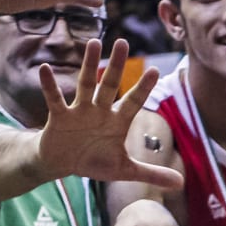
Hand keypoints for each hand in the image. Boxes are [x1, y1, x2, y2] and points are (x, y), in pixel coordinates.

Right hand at [35, 40, 182, 192]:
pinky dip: (50, 85)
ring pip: (85, 84)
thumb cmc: (94, 161)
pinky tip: (45, 68)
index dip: (144, 88)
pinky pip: (55, 99)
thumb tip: (181, 183)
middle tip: (123, 42)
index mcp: (117, 122)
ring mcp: (79, 111)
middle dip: (117, 66)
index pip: (133, 102)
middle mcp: (100, 111)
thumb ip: (151, 173)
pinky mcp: (59, 117)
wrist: (62, 163)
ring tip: (94, 43)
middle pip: (110, 85)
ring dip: (89, 65)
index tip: (156, 70)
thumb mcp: (124, 170)